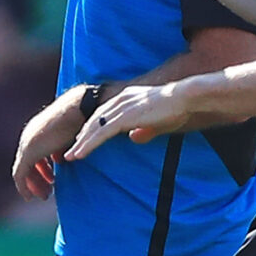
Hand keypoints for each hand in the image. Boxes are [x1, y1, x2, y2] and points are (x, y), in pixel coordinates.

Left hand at [11, 88, 90, 198]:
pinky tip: (30, 197)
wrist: (79, 108)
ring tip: (45, 195)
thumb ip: (65, 147)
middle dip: (37, 179)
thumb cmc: (82, 118)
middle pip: (28, 163)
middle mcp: (29, 137)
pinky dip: (23, 186)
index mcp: (39, 132)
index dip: (43, 170)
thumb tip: (63, 159)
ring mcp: (27, 144)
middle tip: (47, 192)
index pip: (36, 155)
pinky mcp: (28, 152)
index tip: (52, 181)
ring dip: (32, 185)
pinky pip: (19, 174)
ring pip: (22, 170)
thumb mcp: (72, 136)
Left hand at [66, 81, 196, 160]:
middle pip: (94, 121)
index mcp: (126, 98)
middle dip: (81, 137)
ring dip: (80, 144)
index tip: (82, 141)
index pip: (103, 114)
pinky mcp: (124, 117)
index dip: (91, 128)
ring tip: (69, 157)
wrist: (185, 97)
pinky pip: (101, 134)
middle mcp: (120, 100)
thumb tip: (133, 138)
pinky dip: (88, 145)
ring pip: (94, 129)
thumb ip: (143, 130)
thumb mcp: (157, 122)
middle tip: (70, 151)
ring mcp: (121, 108)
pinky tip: (80, 154)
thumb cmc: (178, 108)